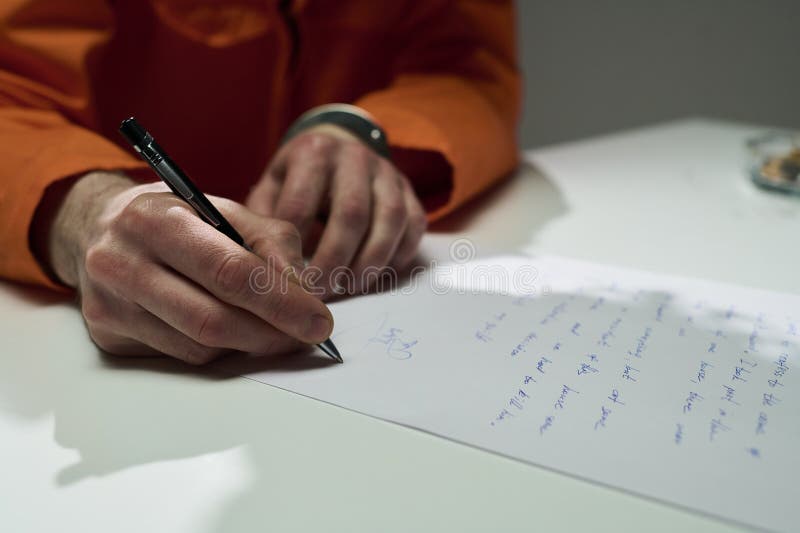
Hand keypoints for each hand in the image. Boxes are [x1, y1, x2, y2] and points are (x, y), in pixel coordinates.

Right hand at [47, 171, 333, 363]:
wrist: (100, 227)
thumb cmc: (177, 218)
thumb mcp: (227, 213)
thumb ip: (273, 245)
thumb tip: (305, 295)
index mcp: (155, 219)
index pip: (230, 271)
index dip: (281, 302)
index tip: (319, 322)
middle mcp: (121, 261)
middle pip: (211, 319)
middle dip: (270, 335)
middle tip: (305, 338)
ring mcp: (108, 302)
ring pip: (197, 347)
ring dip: (246, 346)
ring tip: (270, 331)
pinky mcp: (107, 334)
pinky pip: (178, 356)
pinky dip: (215, 351)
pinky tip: (229, 332)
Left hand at [246, 124, 426, 297]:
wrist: (337, 148)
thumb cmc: (297, 179)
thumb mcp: (271, 187)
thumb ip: (263, 221)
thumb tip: (263, 268)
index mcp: (314, 152)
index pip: (301, 205)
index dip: (292, 249)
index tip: (285, 282)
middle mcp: (355, 156)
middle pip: (351, 214)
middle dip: (334, 261)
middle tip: (318, 294)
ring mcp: (388, 173)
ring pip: (389, 221)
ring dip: (369, 262)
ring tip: (347, 288)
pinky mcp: (410, 192)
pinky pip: (413, 227)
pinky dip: (396, 257)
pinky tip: (374, 276)